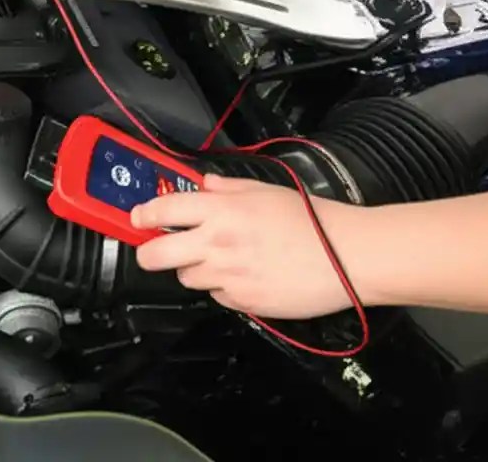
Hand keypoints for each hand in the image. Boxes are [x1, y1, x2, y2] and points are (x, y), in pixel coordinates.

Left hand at [131, 174, 372, 318]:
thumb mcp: (268, 191)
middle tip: (154, 250)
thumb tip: (203, 185)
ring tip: (220, 260)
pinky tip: (246, 276)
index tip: (137, 218)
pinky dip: (224, 287)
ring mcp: (227, 276)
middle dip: (148, 253)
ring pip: (186, 277)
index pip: (164, 209)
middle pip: (156, 255)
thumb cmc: (314, 221)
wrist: (349, 257)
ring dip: (194, 269)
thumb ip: (228, 189)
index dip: (143, 214)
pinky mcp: (242, 301)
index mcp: (222, 211)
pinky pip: (217, 295)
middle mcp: (217, 243)